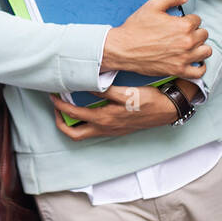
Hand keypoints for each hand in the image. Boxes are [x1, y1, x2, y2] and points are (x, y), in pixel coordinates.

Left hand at [49, 85, 178, 140]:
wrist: (167, 110)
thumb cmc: (148, 100)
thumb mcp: (125, 92)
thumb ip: (104, 91)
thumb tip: (86, 86)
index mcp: (104, 119)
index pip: (73, 115)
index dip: (59, 105)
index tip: (53, 94)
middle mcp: (105, 128)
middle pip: (73, 134)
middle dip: (60, 121)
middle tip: (56, 106)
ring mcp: (111, 131)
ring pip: (83, 134)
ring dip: (72, 124)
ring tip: (67, 109)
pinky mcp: (116, 130)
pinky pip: (94, 131)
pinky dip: (84, 123)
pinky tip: (86, 111)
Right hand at [102, 0, 209, 80]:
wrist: (123, 49)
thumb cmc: (135, 29)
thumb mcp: (151, 6)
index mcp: (183, 25)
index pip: (197, 20)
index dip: (188, 19)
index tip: (180, 23)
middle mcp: (187, 42)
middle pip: (203, 34)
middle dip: (195, 32)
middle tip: (183, 33)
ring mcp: (184, 58)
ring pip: (206, 51)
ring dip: (200, 47)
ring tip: (191, 46)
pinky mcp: (178, 70)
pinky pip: (199, 71)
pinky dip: (200, 67)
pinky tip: (194, 61)